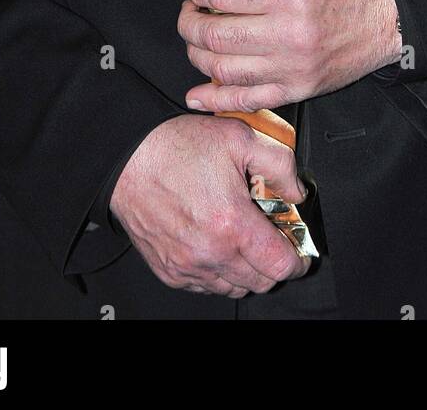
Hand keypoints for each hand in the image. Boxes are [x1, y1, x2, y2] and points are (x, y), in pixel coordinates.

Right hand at [109, 114, 310, 296]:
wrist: (127, 158)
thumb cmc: (177, 147)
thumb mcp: (239, 137)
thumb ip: (279, 164)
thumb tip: (297, 192)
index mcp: (232, 224)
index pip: (280, 266)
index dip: (298, 260)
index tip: (299, 250)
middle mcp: (211, 254)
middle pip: (260, 282)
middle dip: (273, 263)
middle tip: (270, 236)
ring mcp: (188, 267)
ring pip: (234, 288)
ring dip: (246, 270)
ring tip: (242, 237)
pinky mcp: (170, 271)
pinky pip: (206, 286)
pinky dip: (218, 273)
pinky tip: (217, 243)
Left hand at [178, 0, 400, 113]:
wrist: (394, 15)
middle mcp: (287, 35)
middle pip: (215, 36)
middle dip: (190, 22)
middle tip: (190, 11)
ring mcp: (292, 68)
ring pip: (224, 70)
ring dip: (197, 55)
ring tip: (196, 38)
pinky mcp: (298, 89)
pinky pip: (248, 100)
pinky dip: (217, 101)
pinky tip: (198, 94)